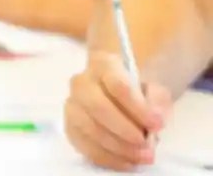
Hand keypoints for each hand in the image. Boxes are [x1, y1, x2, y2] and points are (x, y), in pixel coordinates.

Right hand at [65, 51, 170, 170]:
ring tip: (142, 156)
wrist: (118, 98)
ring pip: (89, 128)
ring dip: (118, 146)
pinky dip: (109, 158)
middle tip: (147, 144)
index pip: (117, 85)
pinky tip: (128, 162)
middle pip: (97, 106)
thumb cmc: (137, 92)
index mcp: (103, 65)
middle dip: (124, 129)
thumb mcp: (154, 89)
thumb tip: (154, 119)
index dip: (138, 108)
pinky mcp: (70, 128)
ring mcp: (72, 106)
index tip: (157, 125)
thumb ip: (157, 100)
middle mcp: (81, 82)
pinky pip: (85, 146)